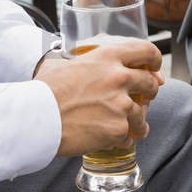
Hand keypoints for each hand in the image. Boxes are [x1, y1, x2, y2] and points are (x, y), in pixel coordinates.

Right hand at [34, 38, 163, 156]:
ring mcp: (121, 104)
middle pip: (151, 83)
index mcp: (108, 56)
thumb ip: (80, 60)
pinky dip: (122, 139)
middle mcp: (119, 77)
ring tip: (131, 128)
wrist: (37, 118)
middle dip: (151, 92)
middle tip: (145, 98)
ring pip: (142, 114)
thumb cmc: (44, 90)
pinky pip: (128, 136)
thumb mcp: (64, 63)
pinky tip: (112, 140)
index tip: (154, 68)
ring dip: (138, 122)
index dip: (155, 60)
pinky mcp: (117, 129)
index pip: (146, 51)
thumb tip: (76, 59)